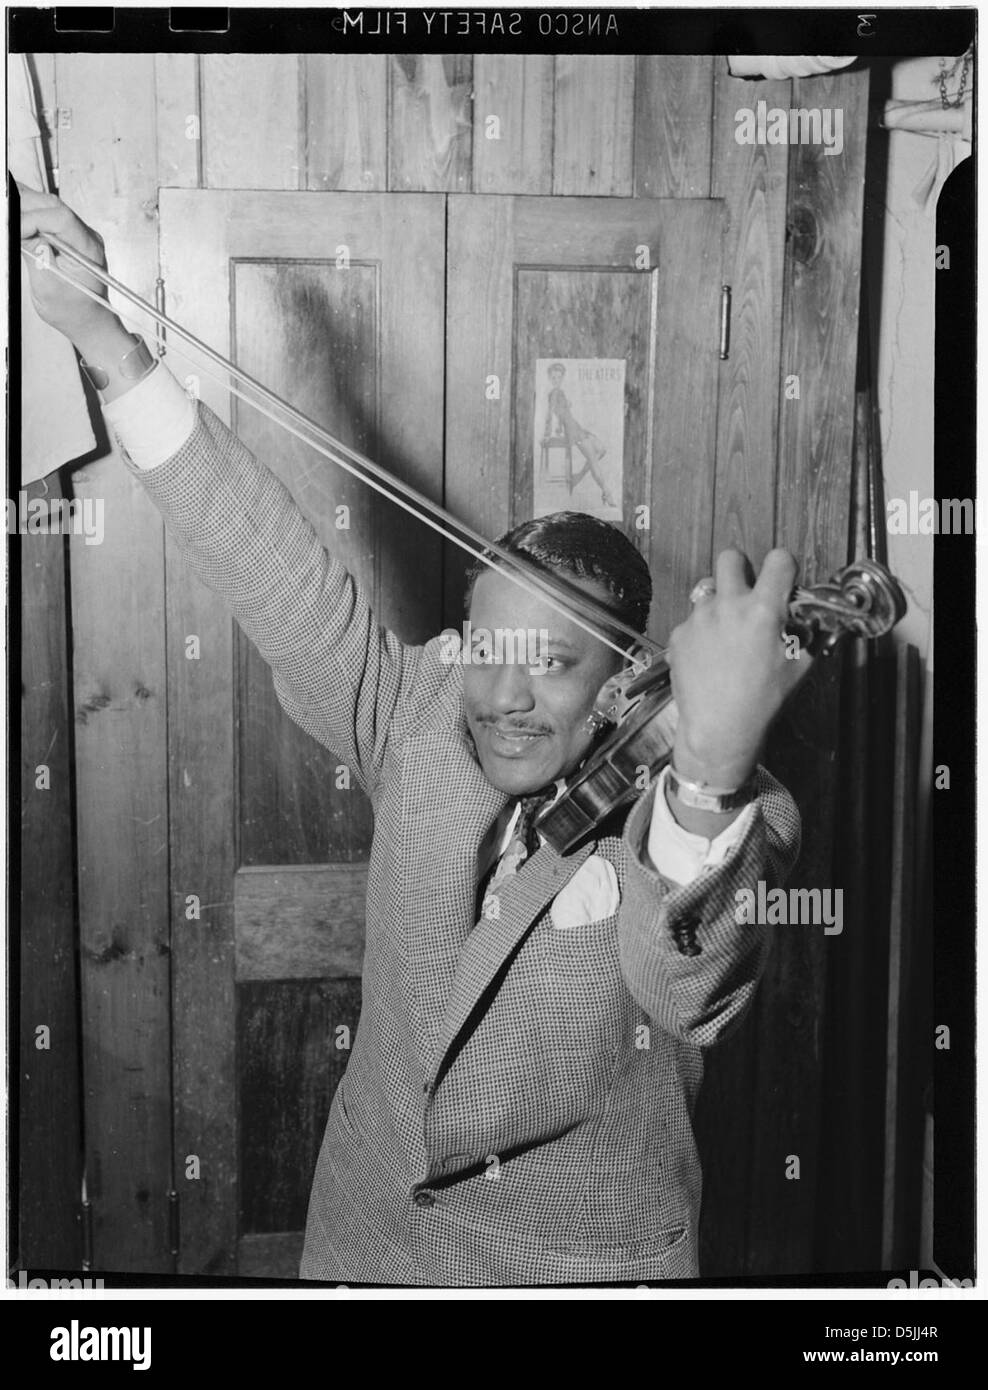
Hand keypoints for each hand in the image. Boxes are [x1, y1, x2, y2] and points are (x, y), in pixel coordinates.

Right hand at [19, 185, 109, 339]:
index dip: (31, 219)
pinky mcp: (66, 235)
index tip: (14, 231)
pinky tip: (15, 222)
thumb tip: (18, 226)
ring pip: (46, 206)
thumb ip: (34, 253)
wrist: (88, 322)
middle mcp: (86, 235)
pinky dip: (27, 215)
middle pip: (51, 205)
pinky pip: (45, 215)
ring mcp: (77, 233)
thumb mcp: (48, 287)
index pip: (59, 217)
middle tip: (6, 222)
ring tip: (8, 220)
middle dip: (22, 208)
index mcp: (88, 248)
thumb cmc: (73, 312)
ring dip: (23, 209)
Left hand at [668, 548, 813, 787]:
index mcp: (763, 609)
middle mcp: (728, 606)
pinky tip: (709, 657)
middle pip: (731, 557)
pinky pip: (691, 621)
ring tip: (726, 634)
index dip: (783, 566)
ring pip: (708, 591)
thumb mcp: (800, 667)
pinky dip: (701, 632)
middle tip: (747, 592)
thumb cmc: (763, 701)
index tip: (782, 580)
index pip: (778, 559)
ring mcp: (699, 619)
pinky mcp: (678, 635)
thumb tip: (818, 617)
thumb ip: (810, 634)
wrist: (719, 729)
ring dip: (719, 603)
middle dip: (741, 569)